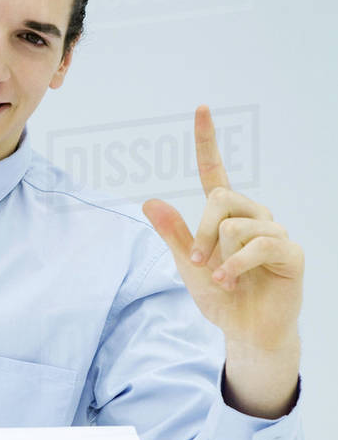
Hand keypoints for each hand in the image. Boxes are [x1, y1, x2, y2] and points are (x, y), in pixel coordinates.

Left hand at [141, 105, 303, 352]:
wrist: (245, 331)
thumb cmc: (221, 296)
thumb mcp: (187, 265)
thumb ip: (173, 233)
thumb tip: (149, 200)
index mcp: (227, 215)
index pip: (216, 171)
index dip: (207, 141)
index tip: (201, 108)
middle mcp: (254, 215)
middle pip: (220, 199)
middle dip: (201, 234)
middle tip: (198, 263)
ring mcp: (274, 231)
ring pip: (236, 226)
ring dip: (220, 258)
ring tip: (224, 280)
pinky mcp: (290, 252)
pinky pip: (260, 244)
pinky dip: (237, 267)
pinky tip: (231, 283)